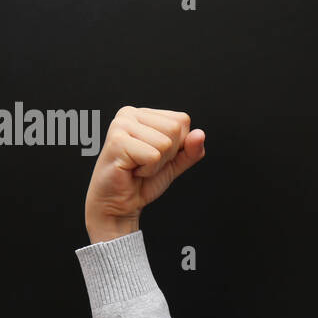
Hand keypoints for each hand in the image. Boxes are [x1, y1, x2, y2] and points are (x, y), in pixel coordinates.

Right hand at [84, 106, 205, 242]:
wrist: (119, 203)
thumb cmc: (142, 181)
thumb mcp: (175, 163)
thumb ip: (191, 149)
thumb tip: (200, 134)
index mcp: (143, 114)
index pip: (182, 120)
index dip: (178, 145)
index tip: (156, 156)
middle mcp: (129, 114)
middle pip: (175, 129)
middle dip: (167, 154)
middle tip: (145, 163)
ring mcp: (121, 125)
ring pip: (165, 143)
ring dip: (156, 164)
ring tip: (138, 167)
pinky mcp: (117, 141)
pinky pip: (153, 156)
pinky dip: (148, 170)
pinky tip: (132, 170)